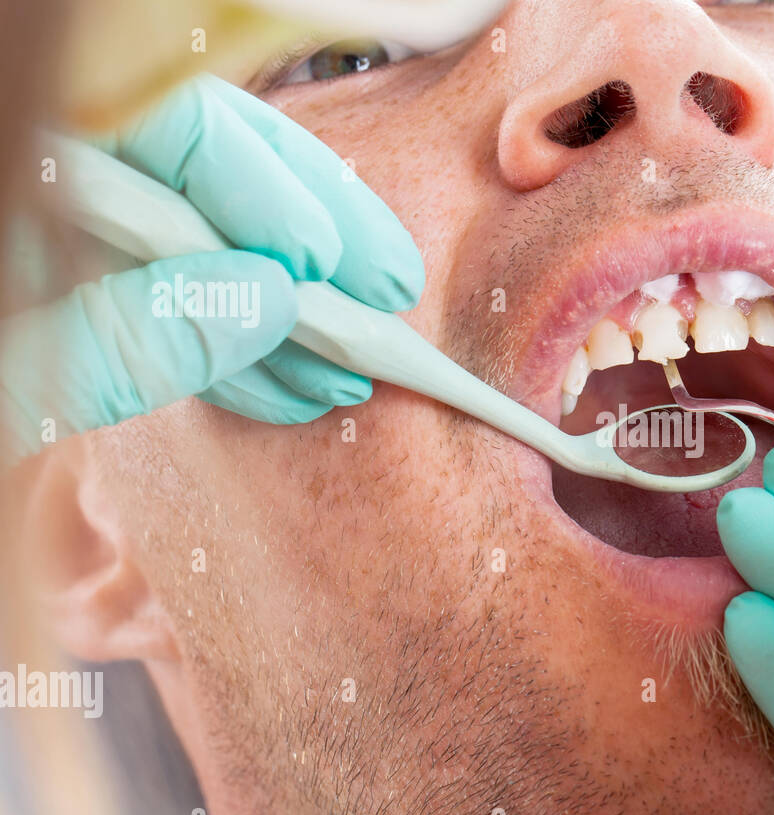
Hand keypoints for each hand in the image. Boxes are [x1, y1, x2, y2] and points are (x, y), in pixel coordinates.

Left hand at [2, 74, 424, 463]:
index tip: (329, 262)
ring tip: (349, 367)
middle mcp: (54, 186)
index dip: (264, 181)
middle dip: (310, 236)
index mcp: (24, 161)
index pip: (169, 123)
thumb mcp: (10, 384)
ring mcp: (65, 239)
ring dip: (288, 306)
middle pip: (209, 170)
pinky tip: (288, 385)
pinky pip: (173, 302)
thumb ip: (119, 339)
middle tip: (389, 295)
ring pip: (205, 240)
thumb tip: (269, 301)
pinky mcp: (70, 304)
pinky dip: (235, 345)